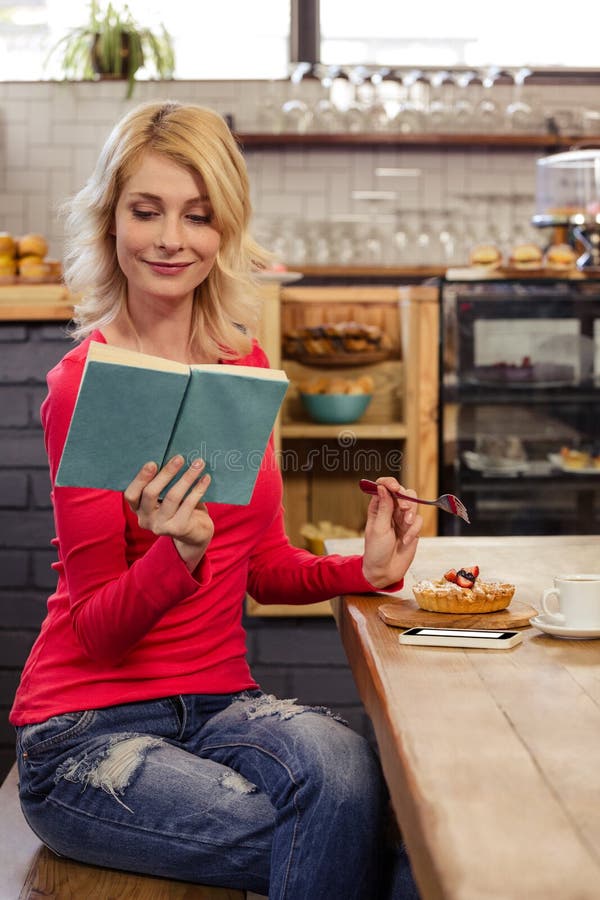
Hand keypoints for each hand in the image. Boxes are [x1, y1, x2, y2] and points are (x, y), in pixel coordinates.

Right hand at [124, 455, 213, 570]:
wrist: (195, 534)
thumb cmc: (179, 509)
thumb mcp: (165, 497)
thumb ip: (163, 483)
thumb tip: (174, 456)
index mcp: (138, 509)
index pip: (131, 494)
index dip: (140, 478)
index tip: (153, 463)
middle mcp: (145, 519)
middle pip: (151, 493)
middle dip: (166, 473)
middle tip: (180, 458)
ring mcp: (161, 526)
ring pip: (172, 497)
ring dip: (186, 477)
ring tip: (198, 464)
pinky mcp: (178, 529)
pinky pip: (189, 504)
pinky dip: (198, 488)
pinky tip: (205, 478)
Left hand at [361, 476, 421, 588]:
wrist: (385, 571)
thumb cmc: (376, 551)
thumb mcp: (378, 528)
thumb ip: (384, 507)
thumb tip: (382, 487)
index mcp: (378, 507)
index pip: (384, 487)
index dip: (389, 483)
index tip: (394, 487)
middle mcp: (391, 510)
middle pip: (403, 493)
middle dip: (405, 498)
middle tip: (403, 508)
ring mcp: (402, 519)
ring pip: (413, 504)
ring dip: (411, 513)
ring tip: (406, 524)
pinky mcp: (412, 529)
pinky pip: (419, 521)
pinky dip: (414, 530)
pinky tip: (405, 540)